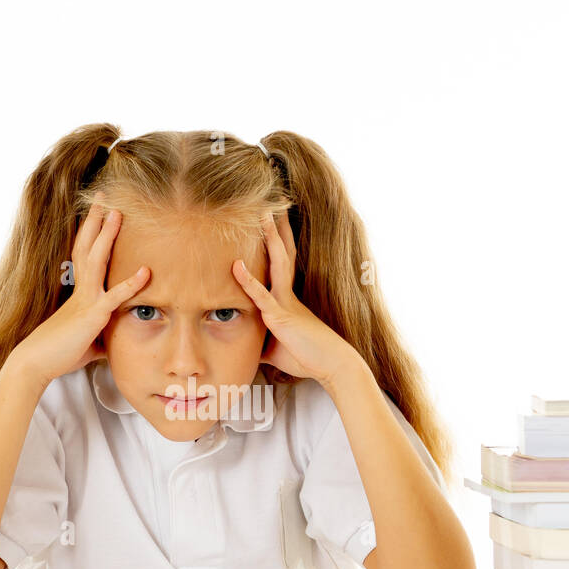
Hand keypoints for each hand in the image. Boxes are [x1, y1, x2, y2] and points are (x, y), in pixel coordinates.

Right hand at [10, 193, 150, 387]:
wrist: (37, 362)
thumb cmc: (60, 352)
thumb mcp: (87, 341)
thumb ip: (101, 336)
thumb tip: (111, 343)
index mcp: (80, 292)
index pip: (85, 254)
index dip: (92, 233)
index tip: (99, 213)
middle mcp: (82, 289)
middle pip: (87, 246)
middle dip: (95, 220)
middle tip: (102, 195)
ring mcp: (86, 299)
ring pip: (96, 259)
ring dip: (106, 235)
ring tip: (117, 212)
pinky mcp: (92, 315)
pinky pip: (114, 296)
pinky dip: (131, 283)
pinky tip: (146, 271)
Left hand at [231, 211, 359, 387]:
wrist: (332, 366)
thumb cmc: (307, 356)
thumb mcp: (277, 348)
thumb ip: (261, 341)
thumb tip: (248, 346)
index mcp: (287, 298)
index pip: (281, 263)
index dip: (276, 241)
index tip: (272, 219)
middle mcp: (287, 295)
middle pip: (282, 253)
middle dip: (276, 228)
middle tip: (270, 202)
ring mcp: (285, 303)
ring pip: (276, 263)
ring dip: (269, 237)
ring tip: (261, 213)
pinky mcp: (281, 317)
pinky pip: (262, 296)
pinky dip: (248, 281)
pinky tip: (236, 266)